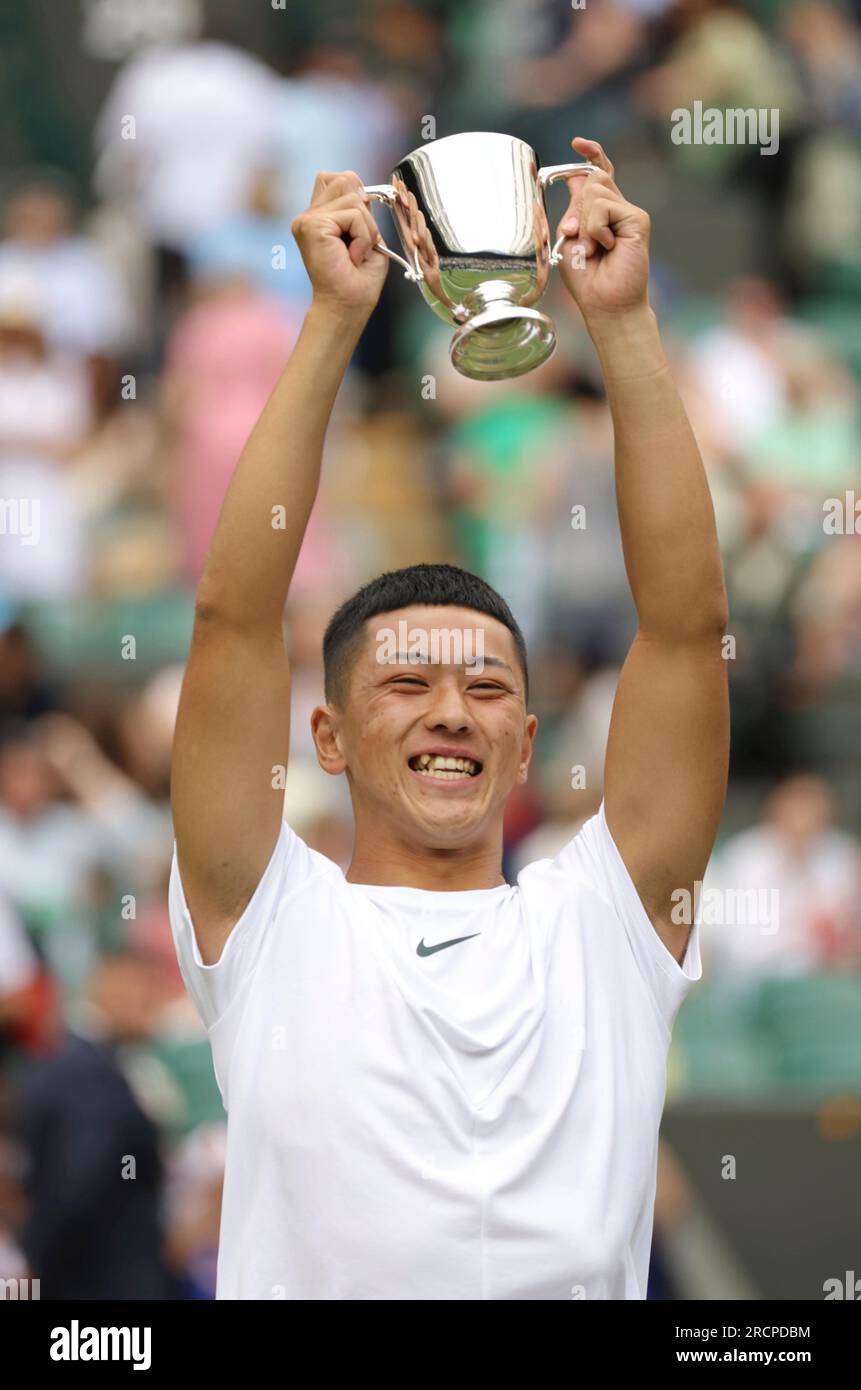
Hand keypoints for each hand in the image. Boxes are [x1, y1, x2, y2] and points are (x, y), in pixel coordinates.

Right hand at [291, 171, 388, 317]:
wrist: (348, 307)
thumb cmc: (358, 280)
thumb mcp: (367, 236)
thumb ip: (362, 209)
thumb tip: (363, 189)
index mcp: (318, 216)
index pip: (339, 179)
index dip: (358, 194)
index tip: (362, 228)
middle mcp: (308, 215)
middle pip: (344, 179)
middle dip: (364, 209)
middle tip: (360, 242)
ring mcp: (306, 220)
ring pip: (352, 195)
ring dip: (366, 227)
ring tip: (356, 252)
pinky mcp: (312, 226)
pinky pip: (353, 214)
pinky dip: (363, 235)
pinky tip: (352, 256)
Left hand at [554, 138, 650, 322]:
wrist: (606, 304)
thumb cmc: (587, 279)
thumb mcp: (570, 239)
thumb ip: (574, 208)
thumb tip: (579, 176)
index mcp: (600, 212)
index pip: (598, 174)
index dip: (590, 154)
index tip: (577, 143)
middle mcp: (617, 208)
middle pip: (592, 179)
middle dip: (576, 208)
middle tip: (579, 238)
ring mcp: (629, 212)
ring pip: (596, 189)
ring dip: (585, 222)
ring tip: (594, 247)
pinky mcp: (637, 218)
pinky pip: (604, 206)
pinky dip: (595, 228)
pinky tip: (607, 246)